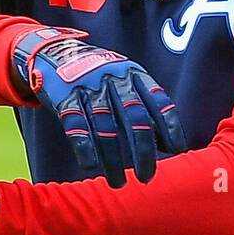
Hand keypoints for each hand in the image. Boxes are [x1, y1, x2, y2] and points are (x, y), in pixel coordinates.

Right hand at [11, 26, 187, 186]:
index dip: (169, 126)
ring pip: (106, 128)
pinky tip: (91, 168)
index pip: (158, 101)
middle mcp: (114, 79)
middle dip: (142, 150)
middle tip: (147, 177)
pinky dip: (85, 149)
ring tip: (119, 183)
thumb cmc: (100, 76)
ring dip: (113, 160)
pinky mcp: (65, 97)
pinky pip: (77, 127)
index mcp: (134, 74)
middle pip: (134, 118)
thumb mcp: (125, 78)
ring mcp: (89, 87)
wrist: (56, 52)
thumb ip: (144, 104)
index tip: (177, 151)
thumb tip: (168, 144)